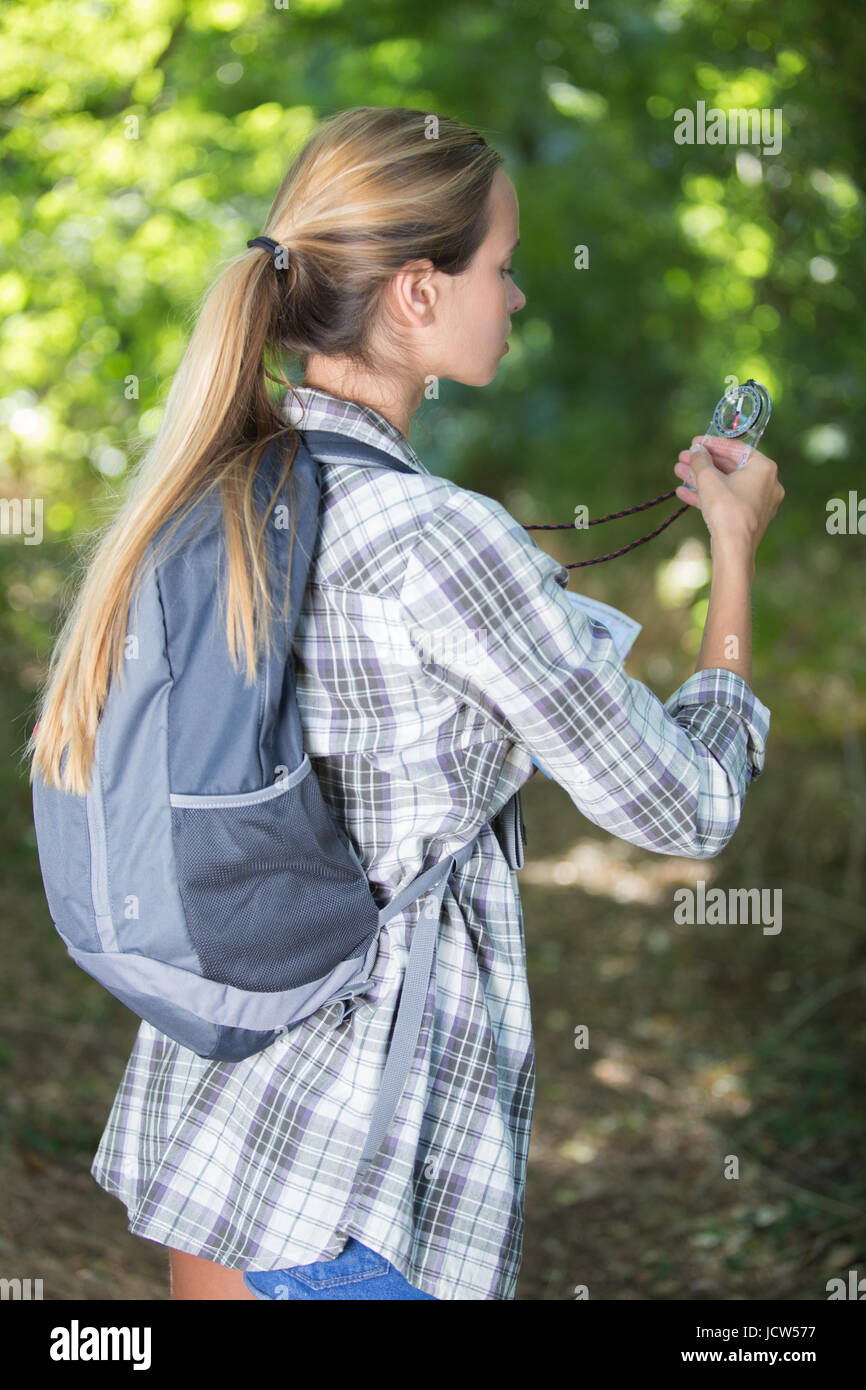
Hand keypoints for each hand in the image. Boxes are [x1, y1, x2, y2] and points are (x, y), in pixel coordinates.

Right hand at [672, 434, 784, 555]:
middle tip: (684, 457)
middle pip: (730, 467)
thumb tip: (696, 450)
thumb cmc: (726, 510)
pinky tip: (683, 492)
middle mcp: (766, 483)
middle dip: (703, 463)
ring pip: (726, 484)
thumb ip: (701, 459)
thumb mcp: (709, 479)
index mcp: (764, 468)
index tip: (695, 442)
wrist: (733, 549)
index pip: (736, 449)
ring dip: (701, 478)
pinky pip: (727, 501)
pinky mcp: (748, 518)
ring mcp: (758, 502)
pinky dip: (708, 495)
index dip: (712, 444)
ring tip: (679, 471)